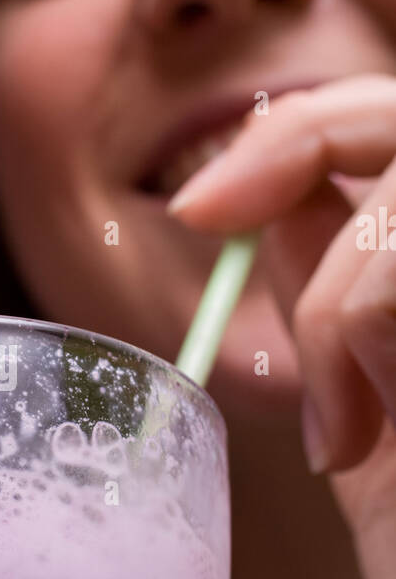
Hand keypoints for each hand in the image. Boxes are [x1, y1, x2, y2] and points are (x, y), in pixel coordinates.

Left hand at [168, 74, 395, 578]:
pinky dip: (357, 328)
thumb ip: (351, 305)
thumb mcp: (375, 425)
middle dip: (305, 137)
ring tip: (341, 425)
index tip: (203, 203)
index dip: (304, 132)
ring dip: (342, 292)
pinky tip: (356, 447)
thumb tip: (278, 205)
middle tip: (209, 215)